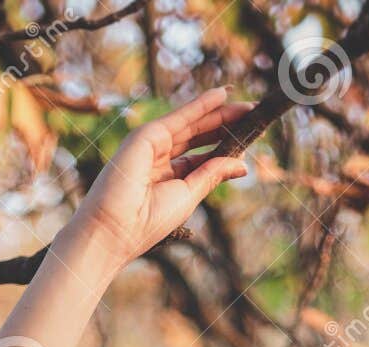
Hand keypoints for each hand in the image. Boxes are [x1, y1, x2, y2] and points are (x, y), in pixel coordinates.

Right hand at [73, 88, 254, 266]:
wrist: (114, 228)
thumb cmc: (147, 221)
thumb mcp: (189, 196)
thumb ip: (212, 175)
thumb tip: (242, 164)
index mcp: (170, 179)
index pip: (202, 157)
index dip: (225, 146)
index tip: (250, 139)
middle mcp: (161, 160)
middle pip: (199, 137)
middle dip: (226, 125)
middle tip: (254, 115)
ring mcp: (152, 145)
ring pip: (192, 124)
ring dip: (219, 112)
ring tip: (247, 106)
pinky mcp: (146, 135)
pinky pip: (179, 117)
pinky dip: (200, 105)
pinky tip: (221, 96)